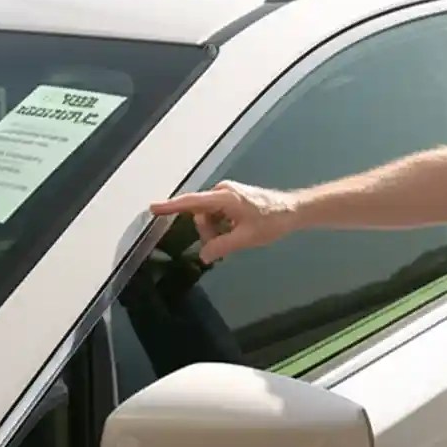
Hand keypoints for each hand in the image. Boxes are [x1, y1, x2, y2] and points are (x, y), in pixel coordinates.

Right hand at [149, 180, 298, 262]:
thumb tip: (203, 256)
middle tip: (224, 245)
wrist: (293, 210)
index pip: (191, 202)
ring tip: (235, 238)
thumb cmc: (272, 221)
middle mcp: (222, 191)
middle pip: (200, 215)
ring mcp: (228, 194)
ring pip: (208, 217)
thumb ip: (221, 247)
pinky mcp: (232, 199)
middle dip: (207, 232)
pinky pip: (217, 215)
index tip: (153, 208)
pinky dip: (221, 226)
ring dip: (215, 231)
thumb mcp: (246, 238)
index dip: (170, 206)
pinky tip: (237, 232)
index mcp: (224, 197)